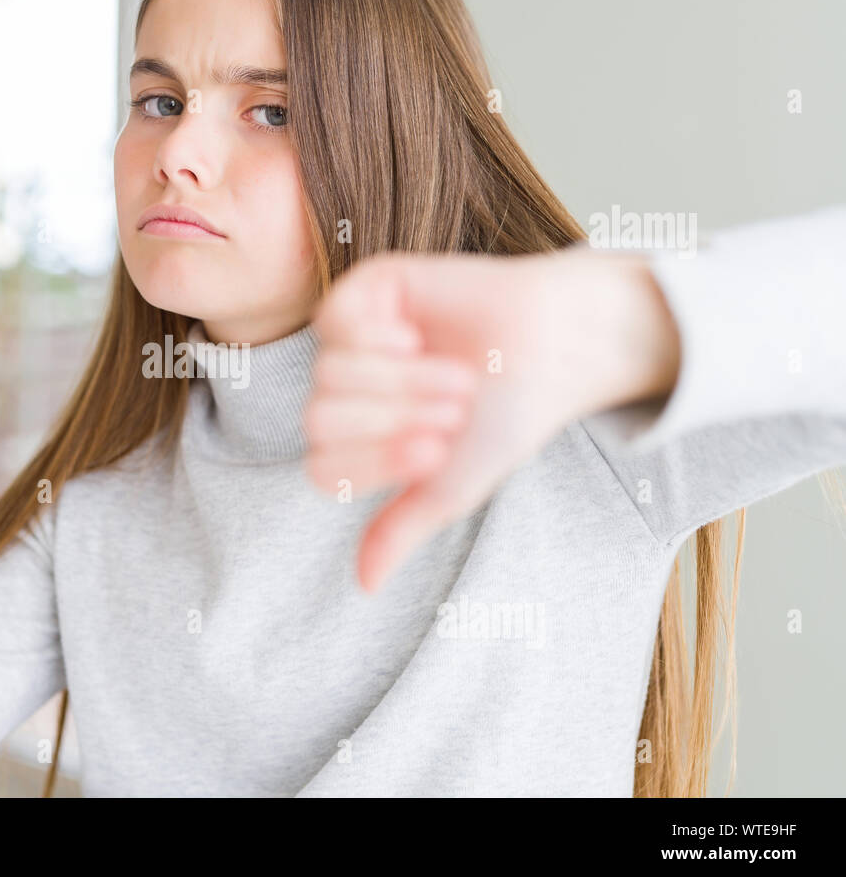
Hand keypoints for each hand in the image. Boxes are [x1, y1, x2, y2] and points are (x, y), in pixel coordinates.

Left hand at [305, 248, 677, 592]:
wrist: (556, 350)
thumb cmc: (508, 417)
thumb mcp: (452, 487)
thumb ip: (401, 529)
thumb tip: (364, 585)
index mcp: (358, 441)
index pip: (322, 469)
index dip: (378, 462)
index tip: (440, 449)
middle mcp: (346, 391)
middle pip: (319, 420)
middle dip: (394, 420)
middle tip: (458, 407)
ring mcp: (351, 339)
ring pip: (329, 373)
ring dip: (402, 380)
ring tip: (458, 375)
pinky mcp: (366, 291)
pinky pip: (333, 321)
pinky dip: (377, 336)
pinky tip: (416, 334)